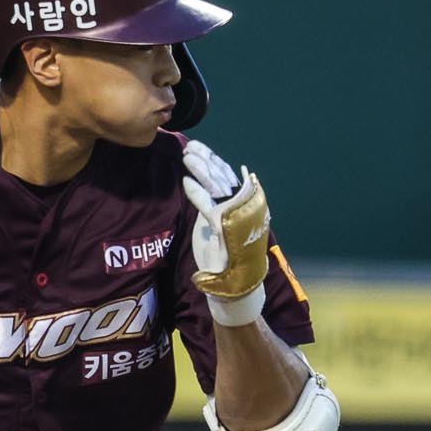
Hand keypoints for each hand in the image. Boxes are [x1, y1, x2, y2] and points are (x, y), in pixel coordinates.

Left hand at [182, 139, 270, 319]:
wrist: (235, 284)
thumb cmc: (226, 254)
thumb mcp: (220, 224)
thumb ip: (216, 204)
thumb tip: (206, 184)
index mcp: (244, 204)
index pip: (227, 176)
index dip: (212, 161)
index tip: (198, 148)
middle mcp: (243, 207)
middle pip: (223, 176)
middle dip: (206, 160)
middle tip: (190, 147)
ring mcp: (235, 215)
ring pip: (217, 185)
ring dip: (201, 169)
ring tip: (187, 156)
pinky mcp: (224, 227)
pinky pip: (209, 205)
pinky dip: (197, 192)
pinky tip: (185, 181)